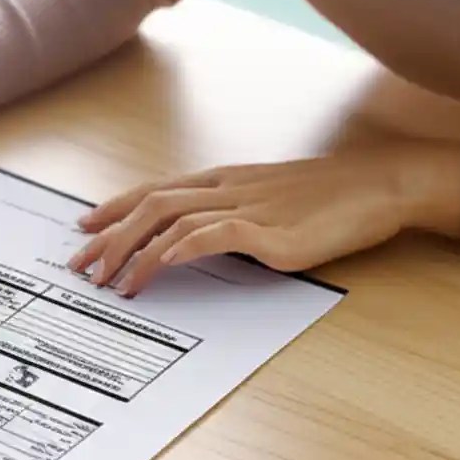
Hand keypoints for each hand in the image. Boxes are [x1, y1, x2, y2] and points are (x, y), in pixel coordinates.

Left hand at [67, 140, 459, 295]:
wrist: (378, 186)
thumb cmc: (328, 197)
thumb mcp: (269, 202)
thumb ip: (232, 215)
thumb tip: (199, 239)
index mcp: (224, 180)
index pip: (155, 189)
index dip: (115, 206)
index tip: (84, 224)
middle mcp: (227, 188)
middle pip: (151, 204)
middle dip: (109, 235)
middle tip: (81, 264)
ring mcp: (247, 207)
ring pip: (172, 219)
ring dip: (134, 251)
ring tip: (111, 280)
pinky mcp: (269, 232)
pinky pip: (213, 235)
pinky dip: (180, 249)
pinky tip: (160, 265)